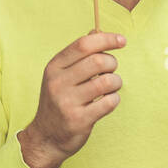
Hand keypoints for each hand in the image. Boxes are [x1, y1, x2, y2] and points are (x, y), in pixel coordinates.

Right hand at [19, 30, 126, 167]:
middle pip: (98, 61)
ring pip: (106, 82)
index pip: (83, 44)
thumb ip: (77, 55)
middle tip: (112, 71)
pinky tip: (108, 101)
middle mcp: (58, 83)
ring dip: (116, 83)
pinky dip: (114, 99)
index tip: (122, 40)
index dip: (106, 39)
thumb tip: (96, 30)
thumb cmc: (59, 101)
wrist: (46, 137)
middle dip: (112, 64)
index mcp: (54, 67)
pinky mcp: (79, 120)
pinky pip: (109, 102)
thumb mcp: (60, 75)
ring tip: (111, 87)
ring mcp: (67, 102)